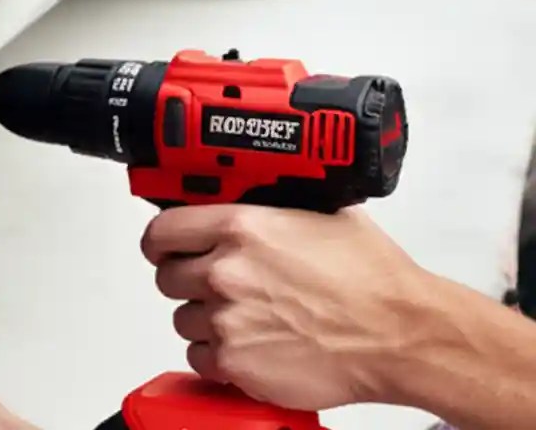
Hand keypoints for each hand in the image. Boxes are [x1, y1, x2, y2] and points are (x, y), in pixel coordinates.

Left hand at [140, 205, 435, 410]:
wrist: (400, 336)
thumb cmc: (372, 280)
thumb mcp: (322, 213)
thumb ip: (272, 206)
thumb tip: (247, 198)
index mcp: (241, 228)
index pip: (163, 231)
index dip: (162, 241)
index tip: (165, 248)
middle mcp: (226, 272)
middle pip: (167, 277)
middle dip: (187, 281)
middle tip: (216, 286)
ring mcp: (227, 320)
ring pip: (183, 320)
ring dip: (206, 320)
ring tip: (247, 318)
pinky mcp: (236, 362)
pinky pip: (199, 358)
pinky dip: (218, 356)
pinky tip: (250, 346)